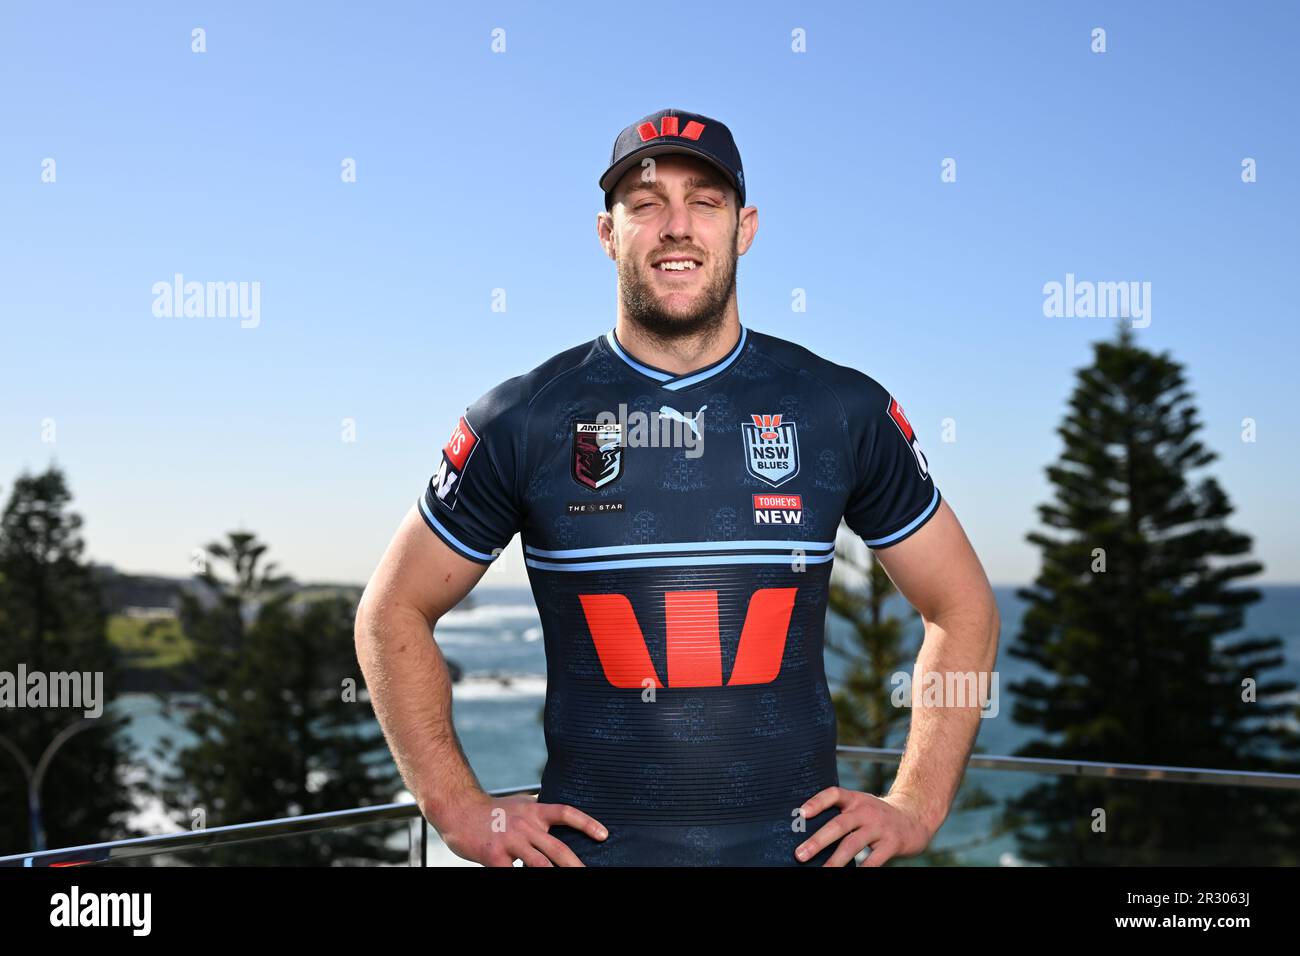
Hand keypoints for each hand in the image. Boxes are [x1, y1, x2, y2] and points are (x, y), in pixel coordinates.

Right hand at [434, 792, 607, 866]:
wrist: (458, 809)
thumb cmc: (491, 812)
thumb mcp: (519, 805)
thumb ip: (538, 813)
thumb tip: (558, 820)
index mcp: (534, 811)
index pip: (566, 813)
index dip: (587, 823)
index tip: (604, 834)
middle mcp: (526, 825)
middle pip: (558, 849)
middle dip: (576, 866)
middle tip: (588, 873)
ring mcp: (511, 841)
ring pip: (540, 866)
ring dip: (555, 876)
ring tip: (568, 882)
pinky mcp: (495, 856)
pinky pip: (513, 874)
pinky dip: (522, 879)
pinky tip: (525, 881)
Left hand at [794, 787, 933, 866]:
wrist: (915, 817)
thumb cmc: (877, 815)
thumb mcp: (860, 806)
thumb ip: (841, 814)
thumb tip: (807, 833)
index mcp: (855, 799)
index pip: (833, 794)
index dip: (817, 802)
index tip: (801, 813)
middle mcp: (866, 811)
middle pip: (839, 824)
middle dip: (818, 841)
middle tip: (800, 854)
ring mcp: (879, 827)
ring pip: (853, 844)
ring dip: (835, 860)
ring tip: (822, 871)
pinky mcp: (892, 843)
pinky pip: (874, 860)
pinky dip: (861, 869)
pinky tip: (851, 875)